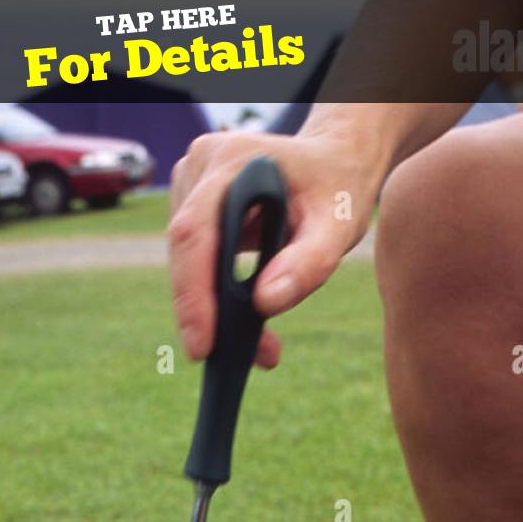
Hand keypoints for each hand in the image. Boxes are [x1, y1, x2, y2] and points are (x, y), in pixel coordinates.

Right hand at [168, 124, 384, 367]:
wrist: (333, 163)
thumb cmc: (337, 191)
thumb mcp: (337, 227)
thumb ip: (307, 264)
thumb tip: (263, 304)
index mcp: (233, 161)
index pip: (194, 233)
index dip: (192, 293)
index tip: (201, 346)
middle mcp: (201, 166)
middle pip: (185, 252)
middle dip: (203, 312)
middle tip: (233, 360)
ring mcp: (191, 184)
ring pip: (186, 263)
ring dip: (213, 310)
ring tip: (261, 345)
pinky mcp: (191, 205)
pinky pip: (194, 261)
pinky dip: (216, 297)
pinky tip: (249, 319)